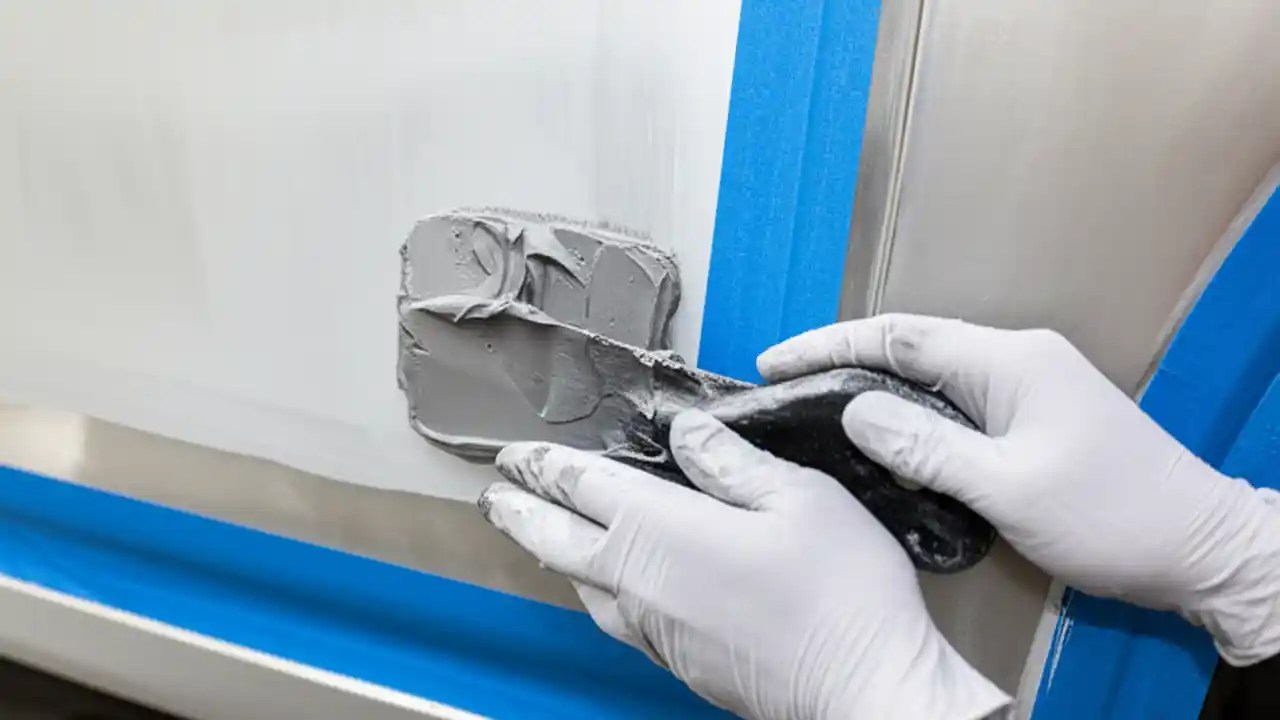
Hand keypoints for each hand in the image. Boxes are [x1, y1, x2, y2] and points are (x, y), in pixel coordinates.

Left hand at [480, 410, 1008, 719]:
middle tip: (495, 496)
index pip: (582, 486)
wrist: (863, 689)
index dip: (542, 465)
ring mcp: (654, 629)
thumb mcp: (800, 498)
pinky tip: (610, 587)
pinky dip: (595, 590)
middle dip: (520, 512)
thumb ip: (732, 463)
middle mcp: (641, 582)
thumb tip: (686, 433)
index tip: (512, 454)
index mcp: (662, 530)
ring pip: (582, 586)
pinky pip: (615, 617)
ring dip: (553, 554)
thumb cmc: (842, 592)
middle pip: (557, 542)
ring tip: (541, 535)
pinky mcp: (677, 661)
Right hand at [759, 313, 1279, 665]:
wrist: (1199, 546)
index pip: (900, 335)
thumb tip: (855, 409)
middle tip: (783, 386)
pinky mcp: (1033, 417)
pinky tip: (881, 438)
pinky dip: (910, 413)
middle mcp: (1016, 359)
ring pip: (931, 375)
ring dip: (874, 387)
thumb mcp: (1009, 487)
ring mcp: (1028, 387)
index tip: (773, 361)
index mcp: (1009, 361)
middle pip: (912, 346)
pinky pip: (954, 403)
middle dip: (843, 360)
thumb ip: (927, 447)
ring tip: (815, 408)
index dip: (829, 344)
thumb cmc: (1109, 515)